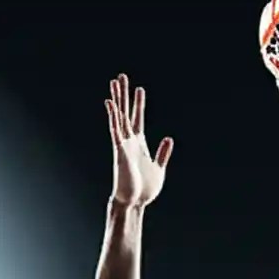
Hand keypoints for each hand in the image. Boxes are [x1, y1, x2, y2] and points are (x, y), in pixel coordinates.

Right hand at [105, 74, 172, 207]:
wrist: (134, 202)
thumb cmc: (144, 189)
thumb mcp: (159, 168)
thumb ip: (163, 153)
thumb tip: (168, 138)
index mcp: (139, 144)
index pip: (138, 118)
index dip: (139, 104)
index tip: (139, 89)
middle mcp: (129, 140)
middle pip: (125, 112)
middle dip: (124, 95)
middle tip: (121, 77)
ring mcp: (123, 144)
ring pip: (119, 116)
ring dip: (117, 99)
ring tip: (115, 82)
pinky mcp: (119, 150)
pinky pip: (115, 130)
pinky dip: (113, 116)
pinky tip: (110, 103)